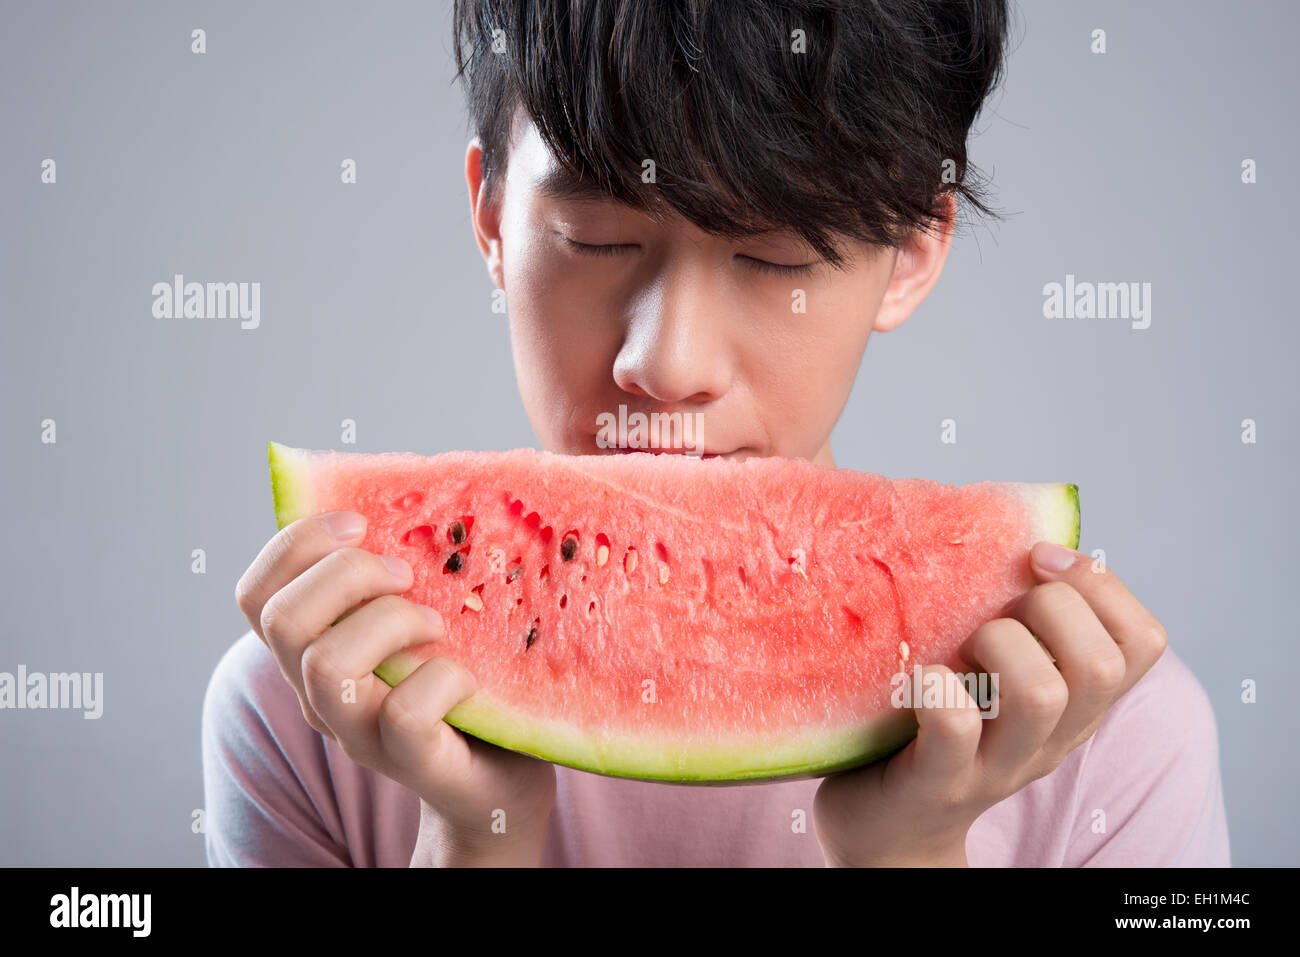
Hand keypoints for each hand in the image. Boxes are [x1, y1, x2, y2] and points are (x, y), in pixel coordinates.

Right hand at [235, 510, 556, 865]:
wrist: (500, 775)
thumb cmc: (462, 678)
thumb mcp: (422, 613)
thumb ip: (401, 568)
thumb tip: (419, 485)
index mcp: (311, 651)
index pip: (255, 594)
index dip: (294, 544)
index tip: (358, 522)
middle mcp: (319, 695)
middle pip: (280, 620)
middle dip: (347, 575)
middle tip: (407, 574)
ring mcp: (359, 735)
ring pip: (326, 666)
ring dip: (390, 622)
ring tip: (437, 624)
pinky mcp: (413, 761)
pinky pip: (405, 713)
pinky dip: (444, 678)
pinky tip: (472, 676)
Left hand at [813, 541, 1167, 866]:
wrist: (890, 830)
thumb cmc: (937, 727)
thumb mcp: (995, 677)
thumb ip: (1018, 621)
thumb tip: (1007, 529)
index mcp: (1076, 705)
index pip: (1144, 641)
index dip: (1101, 585)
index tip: (1038, 558)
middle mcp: (1050, 739)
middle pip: (1098, 664)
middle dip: (1048, 610)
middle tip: (995, 614)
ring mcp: (997, 766)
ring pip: (1042, 693)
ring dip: (995, 645)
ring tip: (957, 653)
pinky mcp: (938, 781)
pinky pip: (954, 725)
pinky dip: (936, 688)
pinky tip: (916, 679)